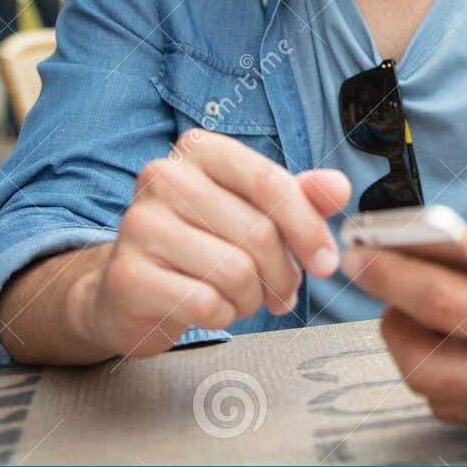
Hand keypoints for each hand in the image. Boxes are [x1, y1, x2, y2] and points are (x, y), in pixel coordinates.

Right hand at [70, 129, 349, 357]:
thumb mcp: (254, 210)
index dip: (308, 227)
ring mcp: (139, 225)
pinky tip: (212, 308)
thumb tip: (339, 187)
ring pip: (236, 271)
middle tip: (283, 291)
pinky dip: (223, 315)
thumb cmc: (201, 242)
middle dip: (284, 273)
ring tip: (244, 298)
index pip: (271, 183)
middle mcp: (163, 177)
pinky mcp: (127, 275)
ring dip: (253, 297)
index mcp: (200, 150)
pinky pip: (206, 303)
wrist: (129, 288)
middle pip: (258, 232)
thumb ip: (300, 196)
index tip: (326, 261)